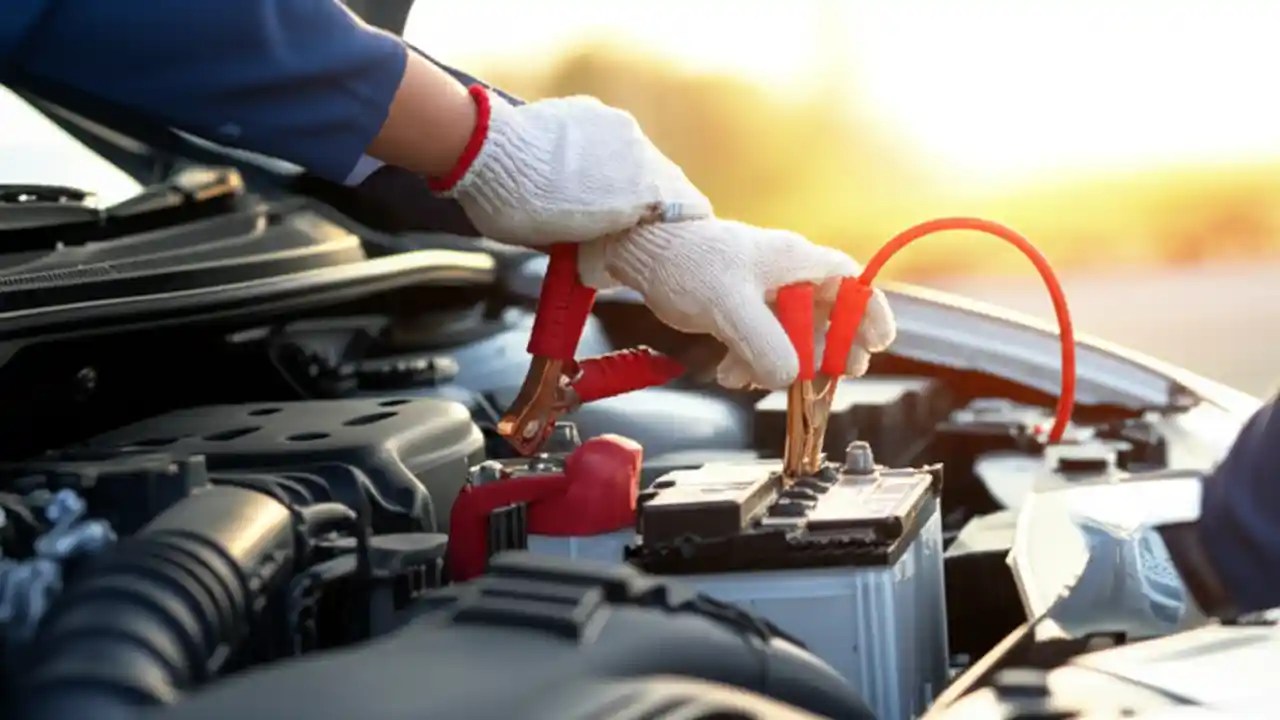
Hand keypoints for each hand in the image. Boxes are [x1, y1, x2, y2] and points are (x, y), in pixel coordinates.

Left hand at [431, 86, 711, 244]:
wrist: (486, 156)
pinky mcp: (593, 109)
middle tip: (628, 214)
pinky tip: (576, 161)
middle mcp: (640, 158)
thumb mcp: (562, 243)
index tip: (675, 231)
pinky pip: (607, 132)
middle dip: (648, 197)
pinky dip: (600, 147)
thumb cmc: (519, 212)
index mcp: (641, 198)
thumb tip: (597, 255)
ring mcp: (618, 129)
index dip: (680, 221)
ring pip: (634, 154)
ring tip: (595, 187)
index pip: (684, 209)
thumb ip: (592, 242)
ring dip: (623, 170)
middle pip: (659, 180)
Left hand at [578, 219, 895, 389]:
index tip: (879, 343)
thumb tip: (790, 377)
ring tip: (756, 380)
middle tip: (835, 376)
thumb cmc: (688, 263)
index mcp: (796, 261)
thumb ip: (763, 343)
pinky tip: (729, 374)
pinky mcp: (741, 311)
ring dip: (779, 364)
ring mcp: (764, 294)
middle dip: (828, 349)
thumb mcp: (728, 305)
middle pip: (827, 316)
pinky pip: (761, 343)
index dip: (870, 311)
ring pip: (792, 336)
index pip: (851, 281)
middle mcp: (786, 275)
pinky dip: (750, 363)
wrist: (645, 254)